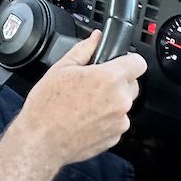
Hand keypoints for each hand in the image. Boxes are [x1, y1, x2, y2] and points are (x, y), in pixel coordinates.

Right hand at [5, 31, 145, 167]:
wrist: (41, 141)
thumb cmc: (47, 107)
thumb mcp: (61, 69)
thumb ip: (84, 49)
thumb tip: (96, 38)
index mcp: (109, 78)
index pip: (138, 62)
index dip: (128, 60)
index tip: (119, 63)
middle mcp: (119, 100)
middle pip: (132, 84)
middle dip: (117, 82)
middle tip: (93, 85)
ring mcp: (119, 121)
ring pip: (123, 104)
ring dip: (111, 102)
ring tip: (85, 105)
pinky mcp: (115, 137)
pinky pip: (117, 122)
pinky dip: (106, 120)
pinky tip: (86, 119)